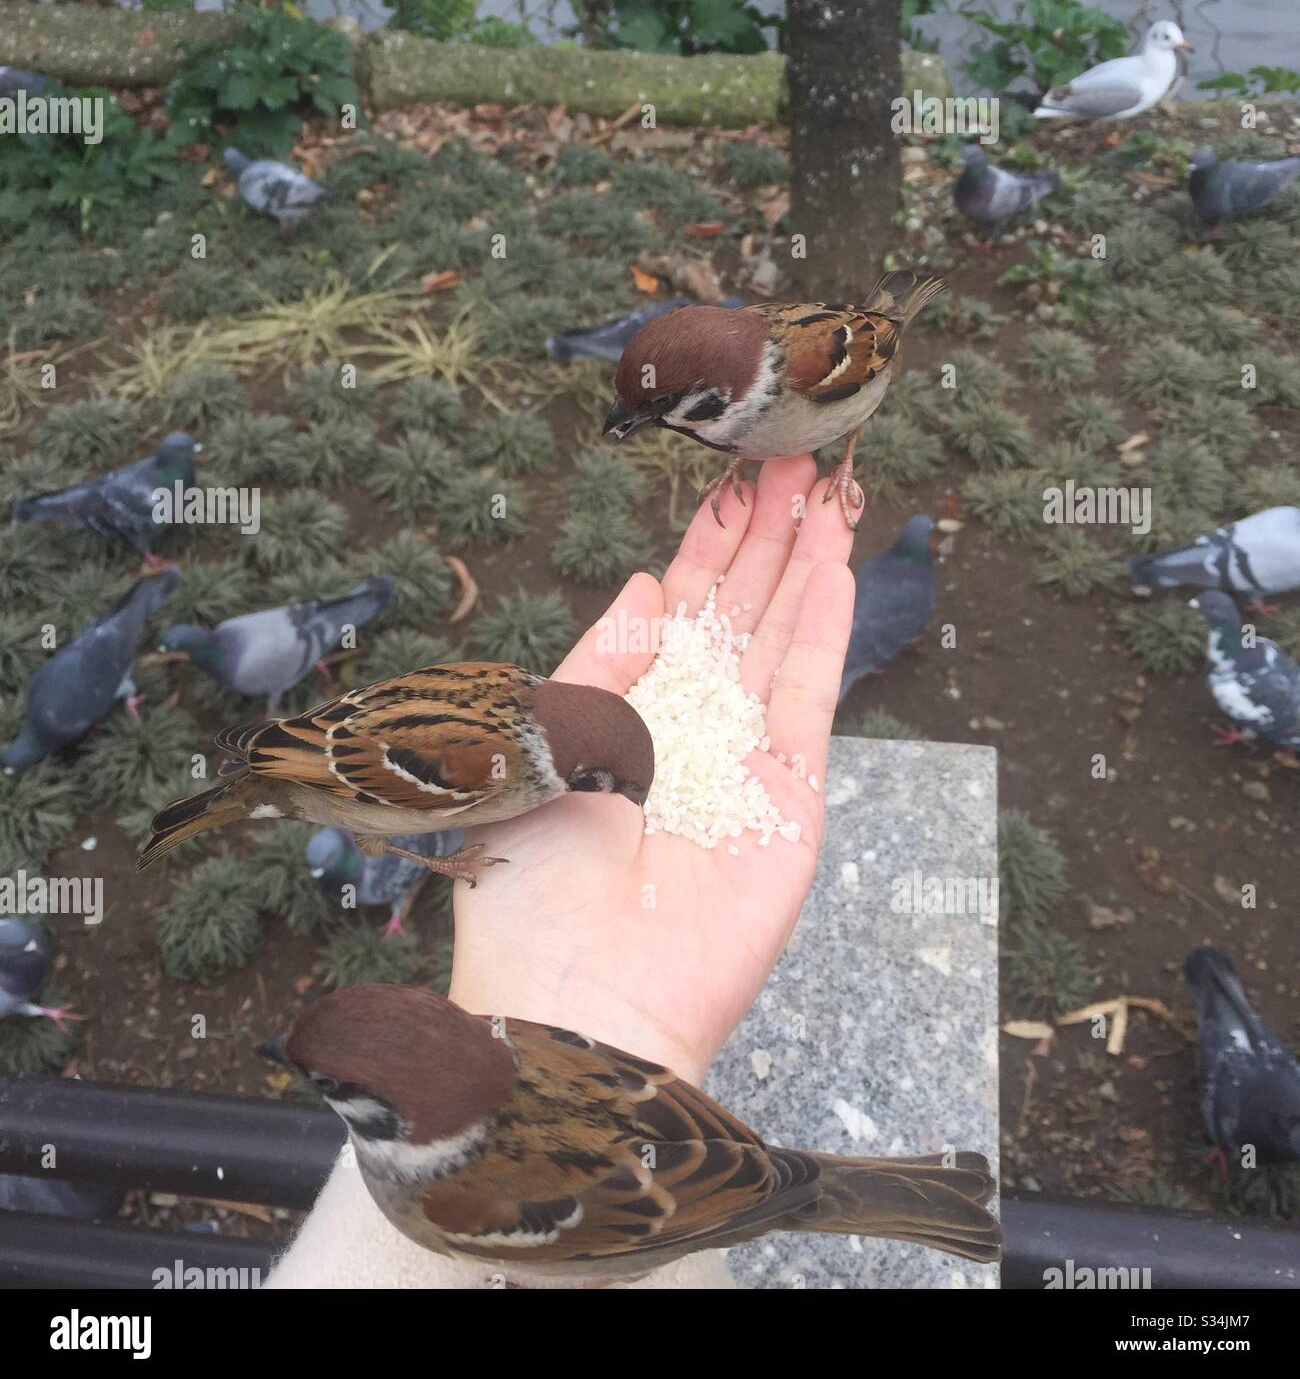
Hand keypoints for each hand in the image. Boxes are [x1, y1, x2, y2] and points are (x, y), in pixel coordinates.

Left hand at [450, 456, 854, 1085]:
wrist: (579, 998)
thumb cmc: (534, 888)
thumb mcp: (542, 744)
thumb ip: (601, 661)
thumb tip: (649, 588)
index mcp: (626, 718)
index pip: (678, 616)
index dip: (705, 549)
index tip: (728, 483)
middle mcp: (692, 732)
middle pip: (740, 614)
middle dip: (766, 536)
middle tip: (794, 455)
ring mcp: (747, 764)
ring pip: (782, 639)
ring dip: (804, 564)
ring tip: (827, 489)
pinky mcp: (792, 800)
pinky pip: (812, 698)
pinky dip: (825, 630)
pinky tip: (835, 568)